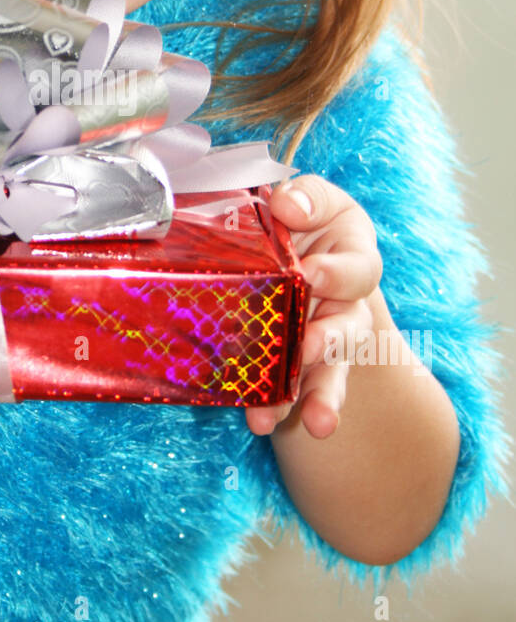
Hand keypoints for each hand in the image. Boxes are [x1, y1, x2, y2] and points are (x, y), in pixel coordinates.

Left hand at [244, 175, 382, 439]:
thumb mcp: (308, 200)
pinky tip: (262, 423)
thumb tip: (289, 206)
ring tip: (315, 423)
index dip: (337, 271)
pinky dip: (282, 407)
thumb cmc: (297, 219)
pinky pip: (296, 390)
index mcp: (353, 255)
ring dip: (321, 395)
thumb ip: (305, 198)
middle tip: (310, 348)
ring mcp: (328, 338)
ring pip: (333, 369)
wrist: (285, 252)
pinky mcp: (300, 365)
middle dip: (330, 340)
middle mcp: (348, 302)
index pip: (358, 266)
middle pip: (351, 326)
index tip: (311, 272)